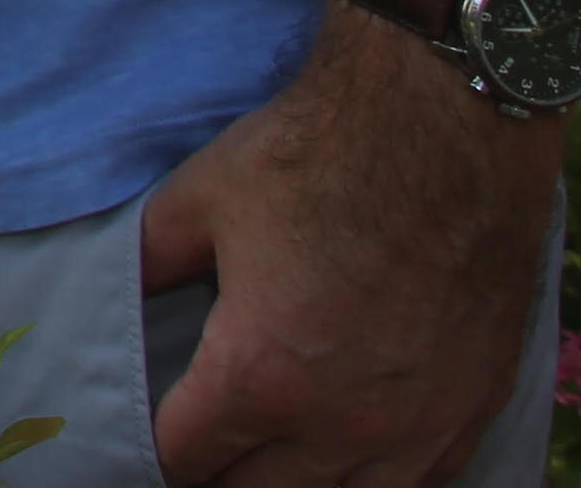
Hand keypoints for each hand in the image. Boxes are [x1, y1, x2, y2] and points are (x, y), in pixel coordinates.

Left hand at [141, 3, 557, 483]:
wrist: (446, 127)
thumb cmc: (318, 157)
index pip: (184, 458)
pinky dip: (377, 481)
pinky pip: (421, 485)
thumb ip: (144, 264)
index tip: (141, 440)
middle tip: (201, 448)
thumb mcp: (198, 202)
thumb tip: (109, 297)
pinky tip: (353, 463)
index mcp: (258, 377)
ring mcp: (414, 427)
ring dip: (295, 483)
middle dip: (218, 476)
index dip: (152, 451)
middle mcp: (339, 424)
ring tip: (267, 459)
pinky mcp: (471, 410)